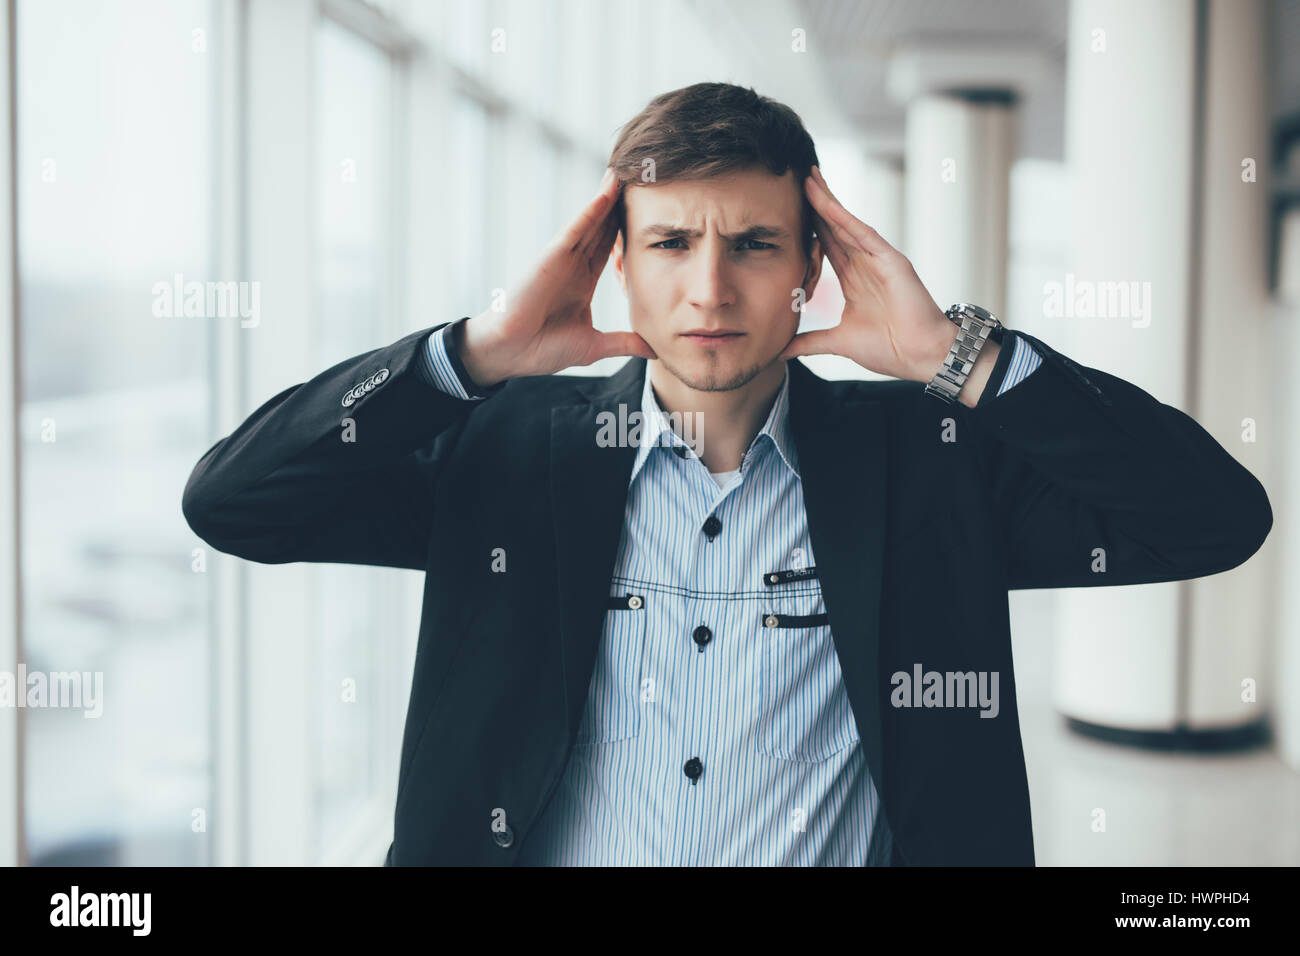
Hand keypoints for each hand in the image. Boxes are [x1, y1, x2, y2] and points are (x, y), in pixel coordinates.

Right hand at [459, 168, 656, 387]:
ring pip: (591, 222)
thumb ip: (624, 342)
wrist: (512, 352)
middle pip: (603, 228)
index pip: (611, 249)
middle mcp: (574, 264)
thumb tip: (653, 348)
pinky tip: (607, 193)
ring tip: (625, 172)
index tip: (648, 212)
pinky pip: (576, 229)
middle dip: (620, 205)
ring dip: (608, 197)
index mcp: (583, 281)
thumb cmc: (543, 348)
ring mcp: (563, 258)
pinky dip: (592, 211)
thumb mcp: (594, 346)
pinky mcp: (552, 256)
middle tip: (641, 179)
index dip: (627, 229)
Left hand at [778, 165, 959, 383]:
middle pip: (834, 226)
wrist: (920, 356)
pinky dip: (844, 218)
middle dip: (816, 202)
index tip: (787, 209)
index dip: (809, 226)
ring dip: (827, 201)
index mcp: (854, 279)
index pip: (826, 245)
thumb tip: (780, 350)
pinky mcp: (890, 260)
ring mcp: (878, 259)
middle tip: (797, 178)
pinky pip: (863, 234)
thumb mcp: (838, 342)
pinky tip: (826, 203)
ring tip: (809, 178)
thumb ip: (809, 342)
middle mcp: (864, 264)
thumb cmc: (889, 348)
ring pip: (846, 223)